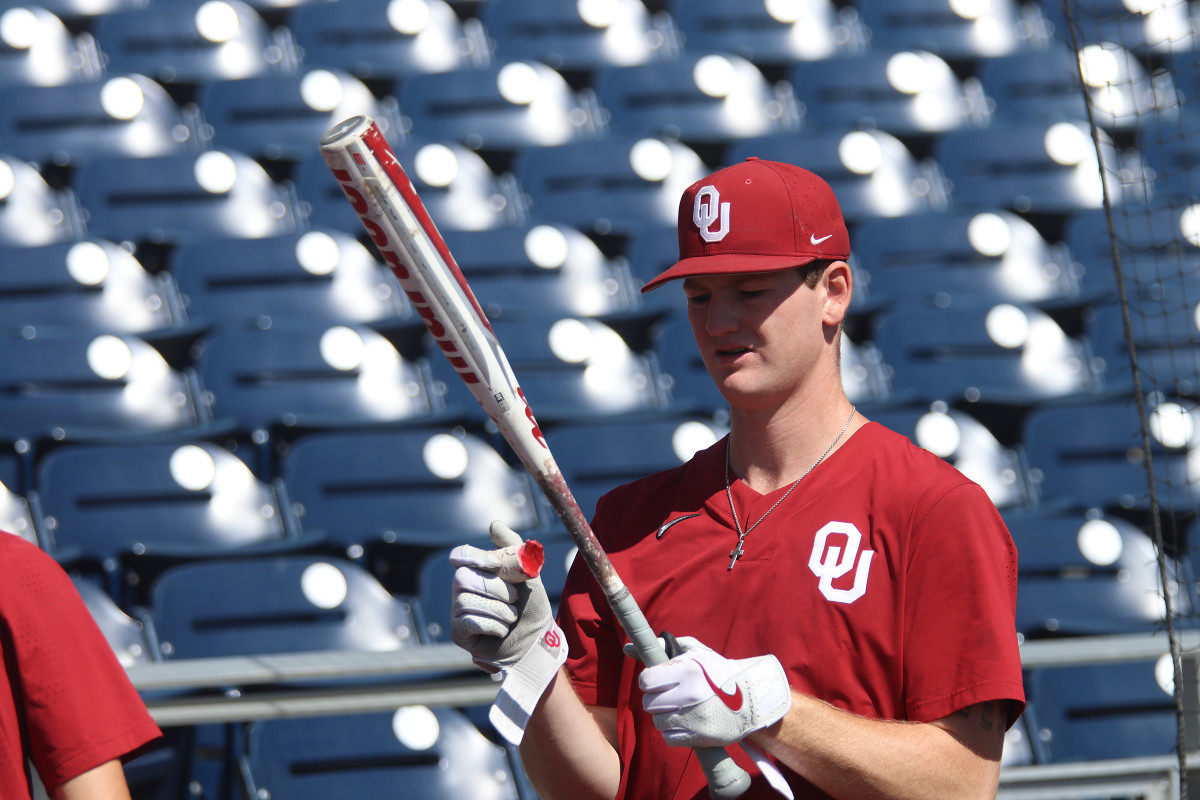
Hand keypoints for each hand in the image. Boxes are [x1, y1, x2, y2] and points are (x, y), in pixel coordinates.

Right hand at [450, 520, 561, 673]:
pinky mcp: (458, 632)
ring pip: (467, 601)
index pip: (459, 555)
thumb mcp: (526, 571)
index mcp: (475, 570)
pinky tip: (501, 630)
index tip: (495, 565)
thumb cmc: (529, 604)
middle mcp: (461, 588)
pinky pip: (469, 621)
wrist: (536, 638)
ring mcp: (458, 610)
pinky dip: (494, 625)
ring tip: (511, 616)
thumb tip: (494, 525)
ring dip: (500, 610)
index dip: (474, 557)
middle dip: (496, 588)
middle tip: (514, 598)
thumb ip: (512, 548)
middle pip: (463, 578)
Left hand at [637, 636, 791, 747]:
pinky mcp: (699, 738)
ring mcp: (694, 718)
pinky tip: (685, 722)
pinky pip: (669, 738)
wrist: (752, 700)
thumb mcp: (696, 652)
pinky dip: (673, 731)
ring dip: (665, 716)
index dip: (649, 681)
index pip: (646, 681)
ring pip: (657, 721)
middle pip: (649, 703)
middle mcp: (689, 695)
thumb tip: (627, 648)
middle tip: (671, 695)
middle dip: (657, 699)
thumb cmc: (719, 672)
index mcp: (687, 671)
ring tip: (680, 709)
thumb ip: (663, 646)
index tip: (658, 682)